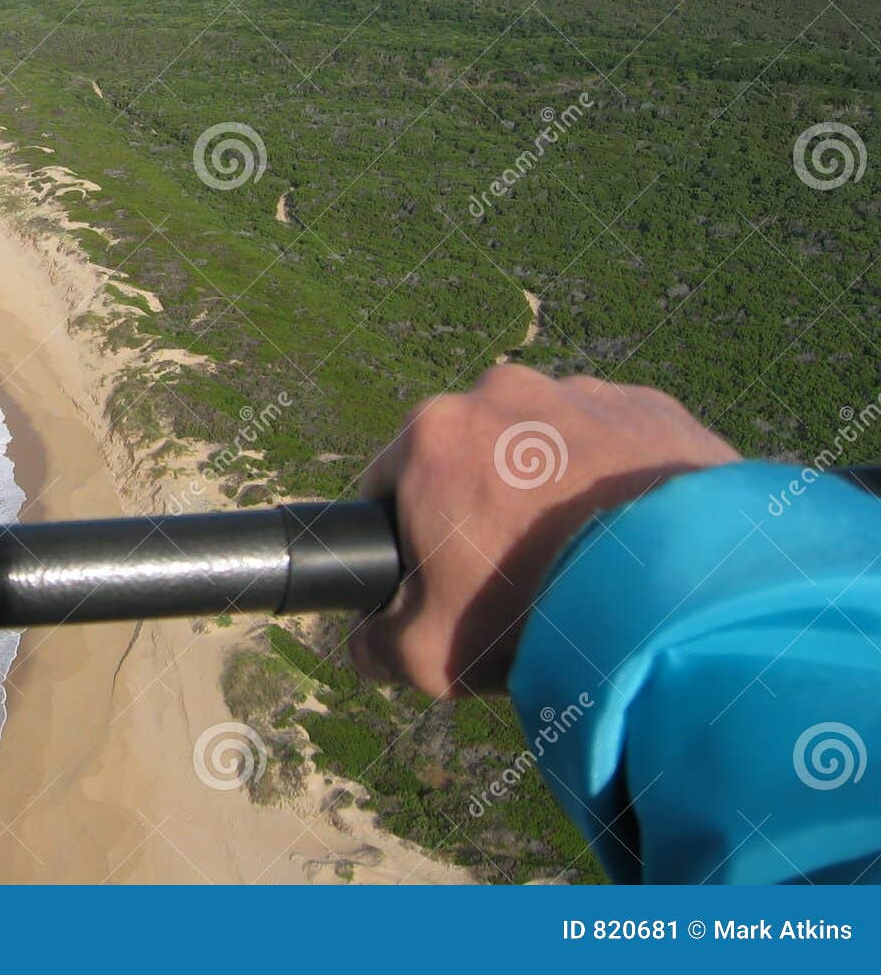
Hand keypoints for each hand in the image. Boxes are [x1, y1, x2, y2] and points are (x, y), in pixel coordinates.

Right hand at [349, 364, 738, 696]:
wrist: (678, 596)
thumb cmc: (535, 614)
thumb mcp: (423, 653)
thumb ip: (373, 643)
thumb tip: (366, 640)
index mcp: (431, 435)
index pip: (388, 485)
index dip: (405, 538)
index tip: (438, 578)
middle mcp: (499, 394)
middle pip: (470, 456)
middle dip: (481, 505)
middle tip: (514, 576)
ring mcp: (581, 392)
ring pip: (544, 444)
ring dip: (549, 486)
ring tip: (583, 558)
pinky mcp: (651, 406)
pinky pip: (616, 444)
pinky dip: (616, 483)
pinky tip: (630, 539)